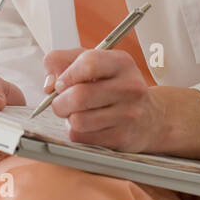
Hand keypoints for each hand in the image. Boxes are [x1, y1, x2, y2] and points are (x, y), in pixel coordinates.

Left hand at [43, 47, 163, 152]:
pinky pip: (82, 137)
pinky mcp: (121, 138)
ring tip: (76, 113)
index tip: (61, 82)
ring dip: (68, 119)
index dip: (67, 74)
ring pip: (77, 120)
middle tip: (62, 102)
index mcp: (122, 63)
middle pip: (78, 96)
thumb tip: (49, 84)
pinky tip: (87, 126)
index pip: (89, 63)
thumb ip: (64, 61)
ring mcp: (128, 114)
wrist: (149, 117)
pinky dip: (76, 132)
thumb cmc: (114, 86)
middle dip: (60, 101)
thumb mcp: (95, 63)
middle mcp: (129, 87)